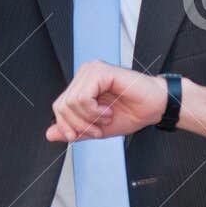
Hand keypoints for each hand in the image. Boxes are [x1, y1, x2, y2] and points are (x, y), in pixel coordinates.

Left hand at [45, 61, 167, 142]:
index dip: (66, 126)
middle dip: (80, 125)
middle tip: (99, 128)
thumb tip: (50, 134)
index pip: (58, 107)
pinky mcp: (101, 71)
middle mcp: (84, 75)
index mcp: (82, 86)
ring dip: (90, 119)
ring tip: (107, 118)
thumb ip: (74, 130)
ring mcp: (92, 71)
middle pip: (62, 106)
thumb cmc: (132, 113)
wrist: (155, 107)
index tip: (80, 136)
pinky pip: (83, 98)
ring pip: (71, 103)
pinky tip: (108, 111)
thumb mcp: (97, 128)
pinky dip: (95, 112)